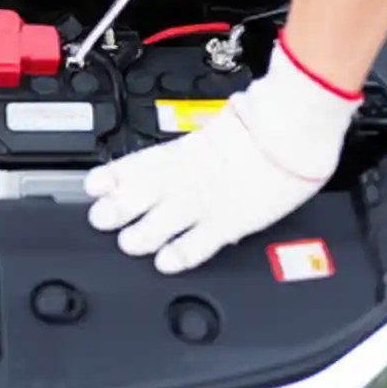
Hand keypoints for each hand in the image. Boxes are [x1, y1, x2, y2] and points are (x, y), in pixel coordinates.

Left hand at [83, 36, 361, 273]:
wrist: (293, 128)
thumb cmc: (268, 125)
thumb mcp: (220, 127)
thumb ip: (197, 144)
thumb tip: (185, 150)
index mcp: (187, 149)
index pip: (140, 164)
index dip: (113, 177)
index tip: (93, 186)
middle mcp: (190, 174)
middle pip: (143, 193)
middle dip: (118, 207)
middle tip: (99, 218)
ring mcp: (208, 199)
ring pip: (164, 220)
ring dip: (142, 234)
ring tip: (127, 243)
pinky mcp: (232, 220)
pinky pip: (201, 242)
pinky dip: (182, 253)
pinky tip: (166, 262)